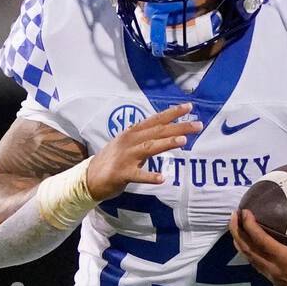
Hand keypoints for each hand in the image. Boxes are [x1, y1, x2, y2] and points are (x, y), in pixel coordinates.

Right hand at [86, 104, 202, 201]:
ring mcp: (125, 157)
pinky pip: (138, 175)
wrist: (89, 177)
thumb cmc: (112, 160)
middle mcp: (129, 141)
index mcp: (132, 133)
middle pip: (157, 131)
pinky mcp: (121, 174)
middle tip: (197, 125)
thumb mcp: (127, 143)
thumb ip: (145, 137)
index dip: (172, 113)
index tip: (189, 107)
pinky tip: (162, 178)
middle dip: (178, 127)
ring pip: (149, 148)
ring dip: (166, 143)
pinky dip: (150, 176)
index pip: (155, 120)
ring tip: (183, 141)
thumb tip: (165, 131)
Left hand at [228, 206, 286, 285]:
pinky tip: (250, 248)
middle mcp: (275, 270)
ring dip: (241, 245)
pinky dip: (250, 255)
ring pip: (251, 260)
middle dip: (237, 233)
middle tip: (232, 217)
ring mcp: (275, 278)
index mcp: (285, 259)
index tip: (244, 212)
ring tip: (236, 231)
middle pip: (248, 250)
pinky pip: (258, 267)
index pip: (260, 240)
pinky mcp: (277, 283)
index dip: (249, 225)